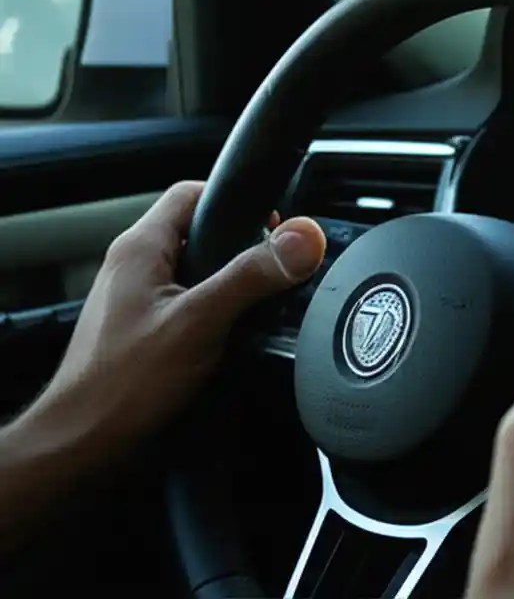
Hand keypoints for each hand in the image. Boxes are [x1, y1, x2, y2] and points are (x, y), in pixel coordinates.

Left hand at [0, 181, 324, 544]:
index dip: (237, 202)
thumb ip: (252, 276)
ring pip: (198, 274)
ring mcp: (138, 301)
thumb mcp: (200, 321)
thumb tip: (302, 238)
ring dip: (231, 288)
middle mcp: (134, 269)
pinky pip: (191, 307)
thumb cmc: (123, 384)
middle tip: (273, 272)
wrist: (86, 443)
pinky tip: (235, 340)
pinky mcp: (146, 332)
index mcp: (139, 249)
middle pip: (201, 235)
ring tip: (257, 309)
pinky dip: (218, 316)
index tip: (274, 227)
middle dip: (242, 251)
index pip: (192, 194)